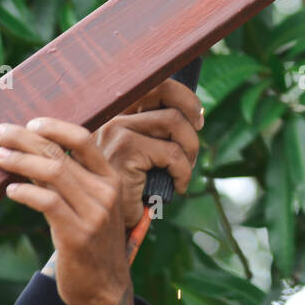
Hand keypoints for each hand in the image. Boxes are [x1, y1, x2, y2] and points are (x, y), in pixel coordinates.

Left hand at [0, 119, 136, 304]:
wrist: (105, 289)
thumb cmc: (91, 244)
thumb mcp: (87, 207)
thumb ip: (67, 182)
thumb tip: (31, 155)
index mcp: (111, 179)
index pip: (84, 140)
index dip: (55, 127)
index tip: (30, 123)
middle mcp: (106, 192)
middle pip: (61, 153)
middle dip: (25, 139)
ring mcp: (94, 213)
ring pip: (53, 173)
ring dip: (20, 161)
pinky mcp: (78, 235)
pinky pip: (48, 203)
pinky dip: (25, 192)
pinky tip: (10, 190)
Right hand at [94, 79, 203, 223]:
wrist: (107, 221)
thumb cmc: (132, 188)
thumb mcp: (145, 152)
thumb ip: (159, 129)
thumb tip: (197, 112)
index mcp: (117, 111)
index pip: (154, 83)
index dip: (183, 96)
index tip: (197, 117)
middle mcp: (113, 114)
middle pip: (165, 90)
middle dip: (191, 112)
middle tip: (196, 136)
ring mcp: (115, 129)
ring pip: (174, 121)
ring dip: (190, 147)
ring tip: (184, 170)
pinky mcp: (124, 150)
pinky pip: (172, 153)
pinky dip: (184, 172)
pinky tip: (179, 186)